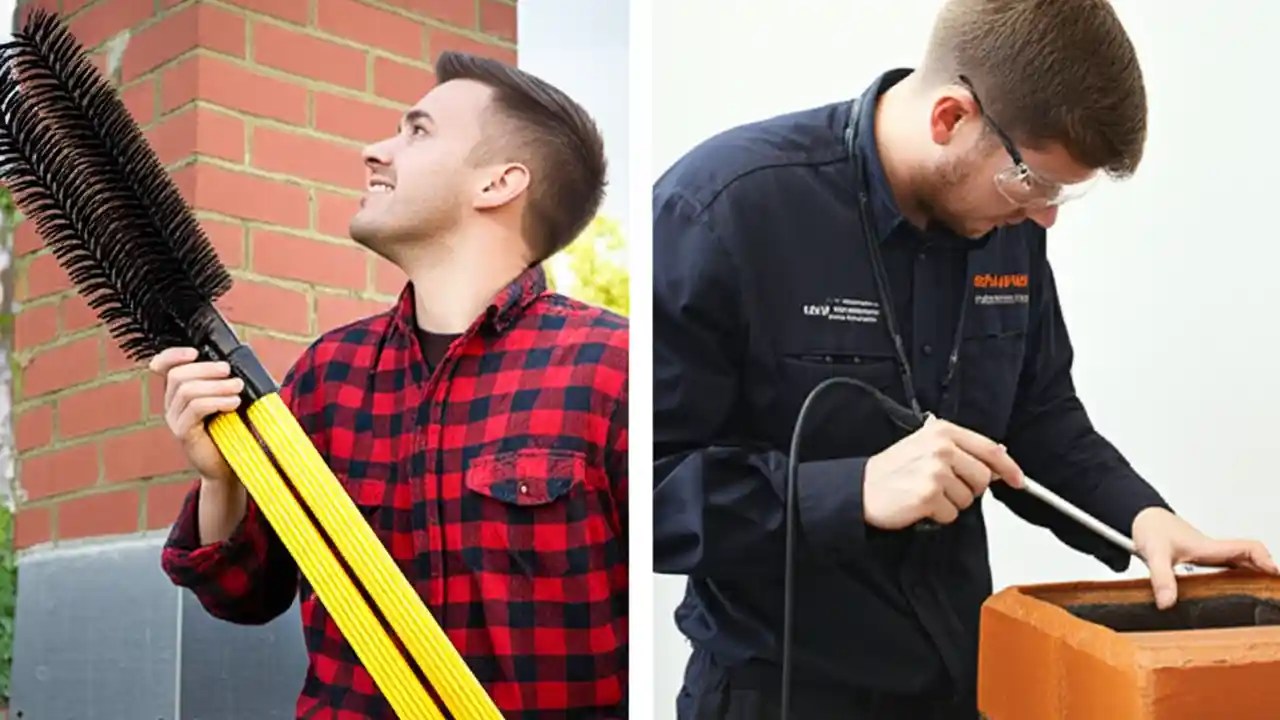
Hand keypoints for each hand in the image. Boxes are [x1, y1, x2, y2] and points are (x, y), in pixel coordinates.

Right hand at [148, 347, 242, 486]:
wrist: (228, 466)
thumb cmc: (232, 429)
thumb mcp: (230, 399)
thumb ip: (227, 381)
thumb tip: (242, 361)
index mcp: (179, 391)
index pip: (163, 366)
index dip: (173, 355)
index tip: (195, 352)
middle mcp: (172, 404)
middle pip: (178, 375)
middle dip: (206, 369)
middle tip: (230, 372)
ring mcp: (175, 419)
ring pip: (186, 390)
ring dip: (216, 385)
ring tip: (238, 388)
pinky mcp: (183, 433)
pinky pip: (195, 408)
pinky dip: (216, 401)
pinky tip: (233, 403)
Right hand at [862, 416, 1024, 529]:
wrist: (861, 488)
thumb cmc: (892, 470)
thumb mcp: (925, 445)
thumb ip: (962, 448)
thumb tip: (998, 454)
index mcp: (943, 432)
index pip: (990, 449)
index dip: (1008, 468)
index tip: (1018, 479)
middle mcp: (941, 448)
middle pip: (982, 478)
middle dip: (968, 489)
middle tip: (943, 487)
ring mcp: (935, 472)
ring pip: (968, 499)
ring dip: (951, 503)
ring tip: (927, 493)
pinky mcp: (928, 496)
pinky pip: (952, 515)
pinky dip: (938, 516)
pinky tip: (920, 505)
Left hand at [1132, 506, 1279, 608]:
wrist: (1141, 516)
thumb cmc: (1151, 528)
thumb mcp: (1155, 554)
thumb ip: (1161, 578)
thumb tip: (1167, 603)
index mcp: (1209, 548)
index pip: (1247, 548)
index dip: (1264, 560)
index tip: (1274, 574)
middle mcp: (1213, 551)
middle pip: (1250, 559)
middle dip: (1265, 572)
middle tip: (1273, 590)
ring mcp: (1207, 555)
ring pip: (1239, 563)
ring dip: (1253, 574)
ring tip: (1262, 594)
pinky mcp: (1199, 559)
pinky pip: (1226, 566)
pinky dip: (1236, 575)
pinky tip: (1232, 590)